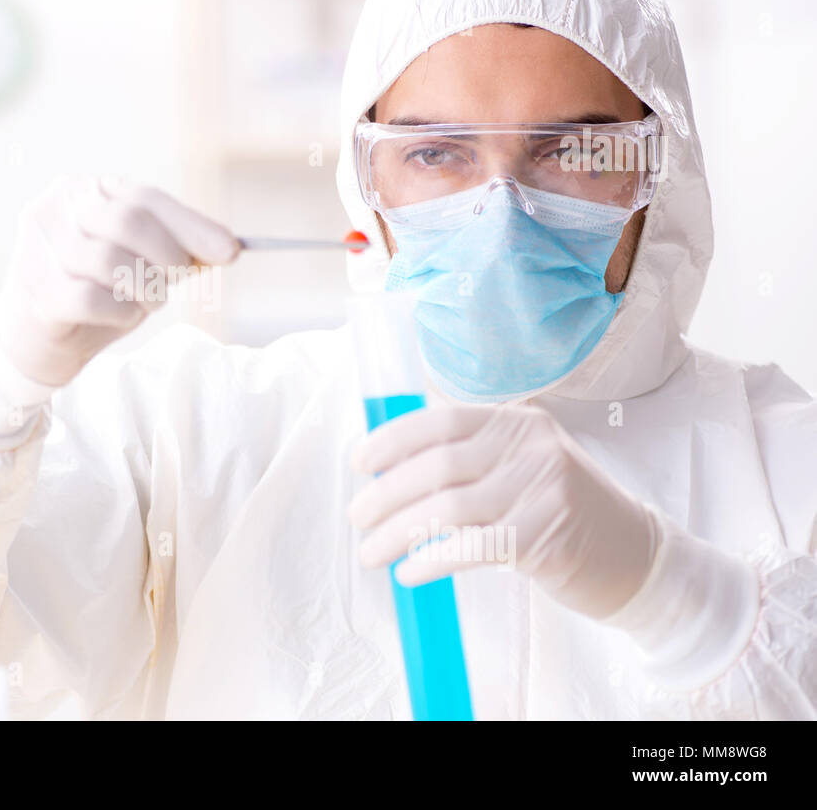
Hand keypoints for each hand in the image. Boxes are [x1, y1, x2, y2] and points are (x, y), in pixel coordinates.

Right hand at [0, 175, 237, 386]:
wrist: (32, 343)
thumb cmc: (92, 297)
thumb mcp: (137, 267)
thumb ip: (173, 250)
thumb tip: (226, 246)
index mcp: (81, 190)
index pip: (145, 198)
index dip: (192, 225)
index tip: (231, 252)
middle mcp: (55, 208)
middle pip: (129, 221)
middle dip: (168, 257)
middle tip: (176, 282)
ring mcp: (39, 248)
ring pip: (111, 260)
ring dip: (144, 289)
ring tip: (144, 302)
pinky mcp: (36, 290)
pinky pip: (93, 298)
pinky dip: (120, 311)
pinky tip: (120, 315)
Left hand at [348, 402, 662, 619]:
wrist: (635, 557)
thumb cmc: (562, 514)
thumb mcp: (522, 468)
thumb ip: (470, 460)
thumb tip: (390, 469)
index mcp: (517, 423)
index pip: (442, 420)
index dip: (393, 439)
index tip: (359, 462)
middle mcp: (530, 448)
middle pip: (437, 466)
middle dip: (385, 494)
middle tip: (356, 517)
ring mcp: (541, 489)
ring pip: (446, 508)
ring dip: (397, 532)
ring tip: (371, 552)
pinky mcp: (544, 535)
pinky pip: (470, 546)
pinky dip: (430, 560)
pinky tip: (409, 573)